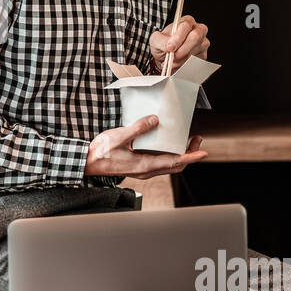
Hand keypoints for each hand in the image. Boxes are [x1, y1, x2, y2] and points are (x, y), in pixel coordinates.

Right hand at [84, 116, 206, 178]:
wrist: (88, 163)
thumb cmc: (101, 152)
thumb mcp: (120, 136)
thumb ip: (139, 128)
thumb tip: (155, 120)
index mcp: (144, 165)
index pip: (174, 162)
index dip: (190, 156)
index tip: (203, 152)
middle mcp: (146, 171)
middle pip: (175, 166)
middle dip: (189, 154)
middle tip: (197, 140)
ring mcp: (143, 170)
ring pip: (168, 165)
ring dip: (180, 155)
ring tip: (187, 141)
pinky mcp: (139, 167)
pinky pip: (160, 163)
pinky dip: (169, 154)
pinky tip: (167, 144)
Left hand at [150, 15, 208, 73]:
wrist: (165, 55)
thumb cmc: (162, 43)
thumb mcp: (156, 40)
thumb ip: (160, 40)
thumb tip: (169, 46)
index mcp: (187, 21)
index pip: (186, 25)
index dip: (178, 37)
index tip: (170, 48)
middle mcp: (198, 30)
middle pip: (195, 37)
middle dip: (182, 50)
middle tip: (172, 57)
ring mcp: (202, 42)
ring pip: (195, 51)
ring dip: (181, 60)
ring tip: (171, 61)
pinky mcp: (203, 54)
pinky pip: (196, 61)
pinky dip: (184, 65)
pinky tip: (177, 64)